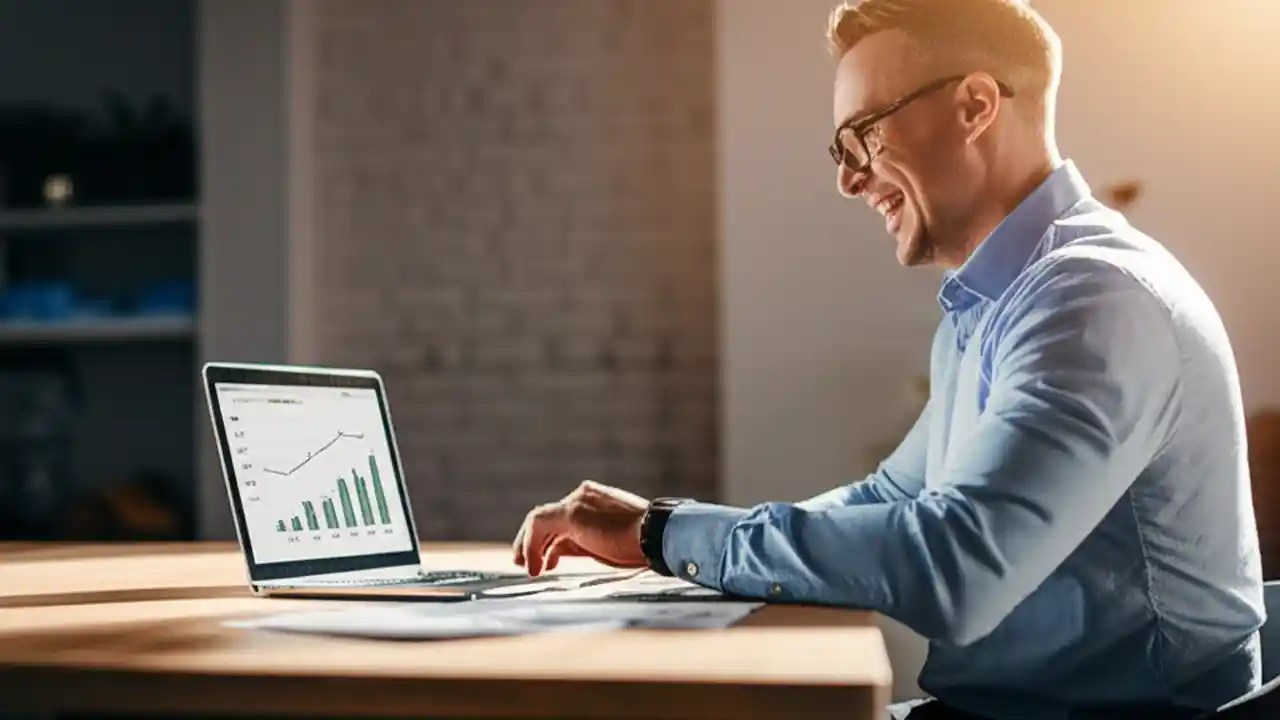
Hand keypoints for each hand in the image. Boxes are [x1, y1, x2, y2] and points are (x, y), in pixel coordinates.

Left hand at [512, 480, 649, 575]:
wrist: (656, 535)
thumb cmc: (642, 544)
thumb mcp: (610, 543)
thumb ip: (585, 542)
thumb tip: (563, 555)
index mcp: (595, 501)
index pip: (564, 518)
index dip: (552, 541)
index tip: (550, 560)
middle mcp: (582, 495)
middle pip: (547, 517)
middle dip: (533, 541)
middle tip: (524, 562)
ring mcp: (576, 501)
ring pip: (538, 520)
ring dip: (528, 546)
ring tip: (528, 569)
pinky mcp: (571, 513)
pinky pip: (538, 526)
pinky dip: (531, 548)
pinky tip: (535, 568)